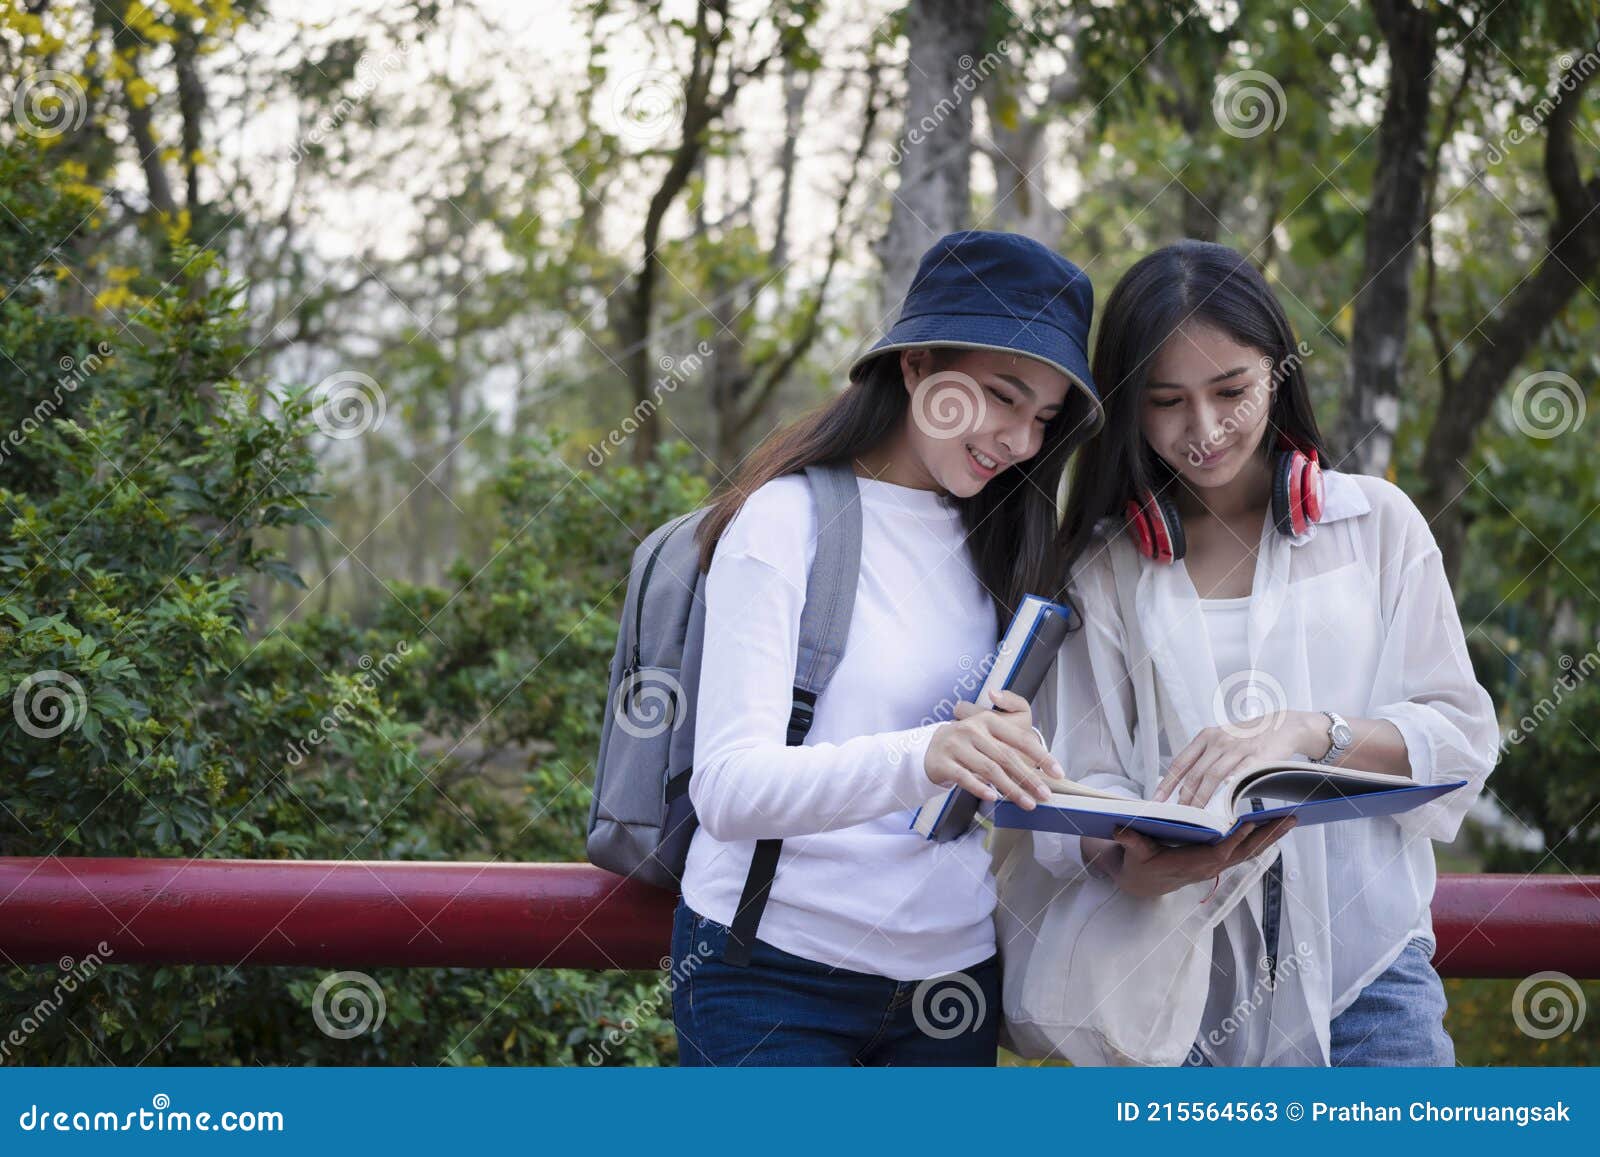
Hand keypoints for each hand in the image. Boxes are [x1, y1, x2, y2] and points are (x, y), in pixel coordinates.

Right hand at [924, 689, 1064, 809]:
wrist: (929, 748)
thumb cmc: (969, 743)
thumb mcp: (989, 734)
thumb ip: (1012, 745)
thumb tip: (1042, 771)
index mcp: (989, 721)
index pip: (1020, 739)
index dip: (1041, 756)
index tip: (1057, 773)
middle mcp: (973, 729)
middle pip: (1007, 756)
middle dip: (1029, 778)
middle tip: (1045, 795)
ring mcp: (956, 745)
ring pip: (989, 769)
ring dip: (1011, 789)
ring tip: (1027, 803)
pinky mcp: (943, 762)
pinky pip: (965, 777)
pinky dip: (980, 788)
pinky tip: (993, 798)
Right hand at [1099, 817, 1295, 897]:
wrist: (1144, 883)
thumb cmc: (1139, 865)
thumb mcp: (1132, 855)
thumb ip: (1130, 842)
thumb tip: (1120, 830)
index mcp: (1191, 864)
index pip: (1219, 853)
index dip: (1235, 839)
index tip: (1250, 822)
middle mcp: (1209, 866)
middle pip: (1244, 852)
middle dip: (1266, 836)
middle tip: (1288, 817)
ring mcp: (1217, 865)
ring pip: (1250, 852)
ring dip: (1271, 837)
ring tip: (1292, 819)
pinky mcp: (1221, 861)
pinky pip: (1246, 851)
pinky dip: (1263, 839)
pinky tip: (1276, 827)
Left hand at [1153, 710, 1325, 807]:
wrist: (1281, 725)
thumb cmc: (1247, 737)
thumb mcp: (1220, 739)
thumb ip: (1203, 756)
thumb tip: (1181, 781)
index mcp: (1206, 736)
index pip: (1181, 762)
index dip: (1167, 783)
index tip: (1157, 799)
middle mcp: (1219, 740)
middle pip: (1195, 773)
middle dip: (1184, 796)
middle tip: (1178, 813)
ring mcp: (1238, 748)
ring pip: (1213, 777)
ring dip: (1202, 797)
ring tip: (1195, 813)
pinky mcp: (1256, 757)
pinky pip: (1238, 776)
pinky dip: (1228, 791)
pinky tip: (1222, 804)